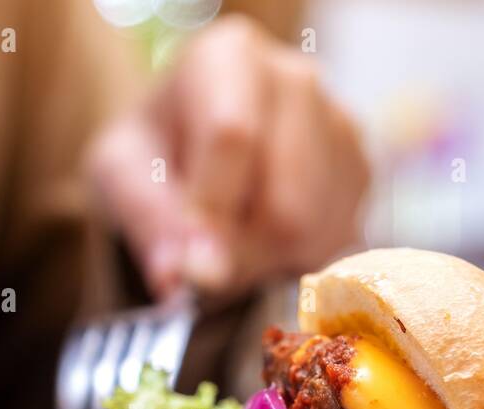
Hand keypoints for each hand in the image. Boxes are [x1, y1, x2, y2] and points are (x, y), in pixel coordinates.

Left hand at [87, 15, 370, 299]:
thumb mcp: (122, 176)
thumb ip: (150, 220)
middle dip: (241, 251)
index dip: (213, 214)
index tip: (192, 270)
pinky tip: (264, 240)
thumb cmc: (154, 155)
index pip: (234, 136)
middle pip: (286, 201)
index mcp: (228, 56)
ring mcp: (340, 125)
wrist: (191, 151)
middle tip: (205, 265)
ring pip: (316, 231)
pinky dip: (296, 261)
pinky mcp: (361, 171)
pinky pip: (337, 245)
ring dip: (267, 261)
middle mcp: (296, 79)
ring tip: (231, 242)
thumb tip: (181, 277)